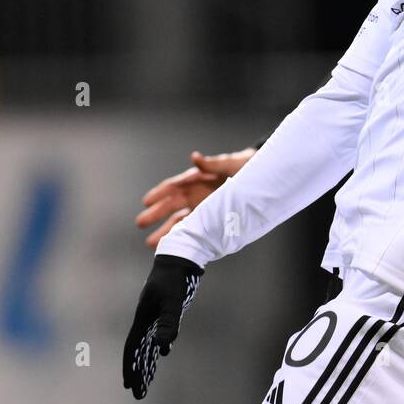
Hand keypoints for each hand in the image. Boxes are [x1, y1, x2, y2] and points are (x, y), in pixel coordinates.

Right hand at [122, 254, 203, 399]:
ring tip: (147, 380)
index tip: (129, 385)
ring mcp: (153, 315)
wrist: (180, 258)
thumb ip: (169, 323)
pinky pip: (155, 334)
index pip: (132, 348)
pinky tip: (161, 353)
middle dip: (137, 371)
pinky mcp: (163, 310)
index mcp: (143, 318)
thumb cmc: (175, 279)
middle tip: (138, 393)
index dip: (130, 366)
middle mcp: (145, 318)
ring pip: (146, 343)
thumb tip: (162, 348)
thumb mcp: (174, 302)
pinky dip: (156, 346)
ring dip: (146, 362)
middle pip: (137, 350)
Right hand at [136, 148, 256, 247]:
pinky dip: (183, 236)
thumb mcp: (231, 164)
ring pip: (179, 220)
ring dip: (165, 230)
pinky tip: (173, 246)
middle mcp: (196, 194)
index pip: (173, 186)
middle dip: (156, 214)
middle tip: (140, 223)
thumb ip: (213, 164)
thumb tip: (195, 158)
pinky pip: (193, 228)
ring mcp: (201, 207)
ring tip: (151, 243)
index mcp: (197, 178)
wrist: (263, 177)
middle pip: (171, 205)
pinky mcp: (210, 218)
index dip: (159, 193)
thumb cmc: (244, 166)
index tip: (146, 201)